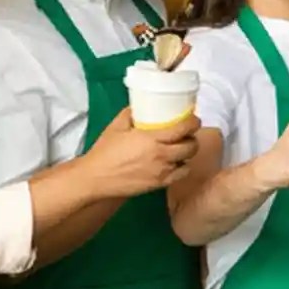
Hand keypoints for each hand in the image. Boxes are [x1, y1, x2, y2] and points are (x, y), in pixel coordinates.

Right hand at [83, 108, 200, 196]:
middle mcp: (161, 155)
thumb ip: (131, 113)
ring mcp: (162, 171)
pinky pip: (181, 174)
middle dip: (192, 138)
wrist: (96, 178)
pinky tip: (175, 163)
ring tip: (180, 148)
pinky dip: (182, 167)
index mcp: (151, 138)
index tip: (193, 119)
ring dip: (187, 153)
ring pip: (188, 160)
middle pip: (191, 146)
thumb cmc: (105, 151)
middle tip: (186, 134)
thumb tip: (141, 104)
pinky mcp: (160, 184)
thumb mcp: (117, 126)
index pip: (183, 128)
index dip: (193, 122)